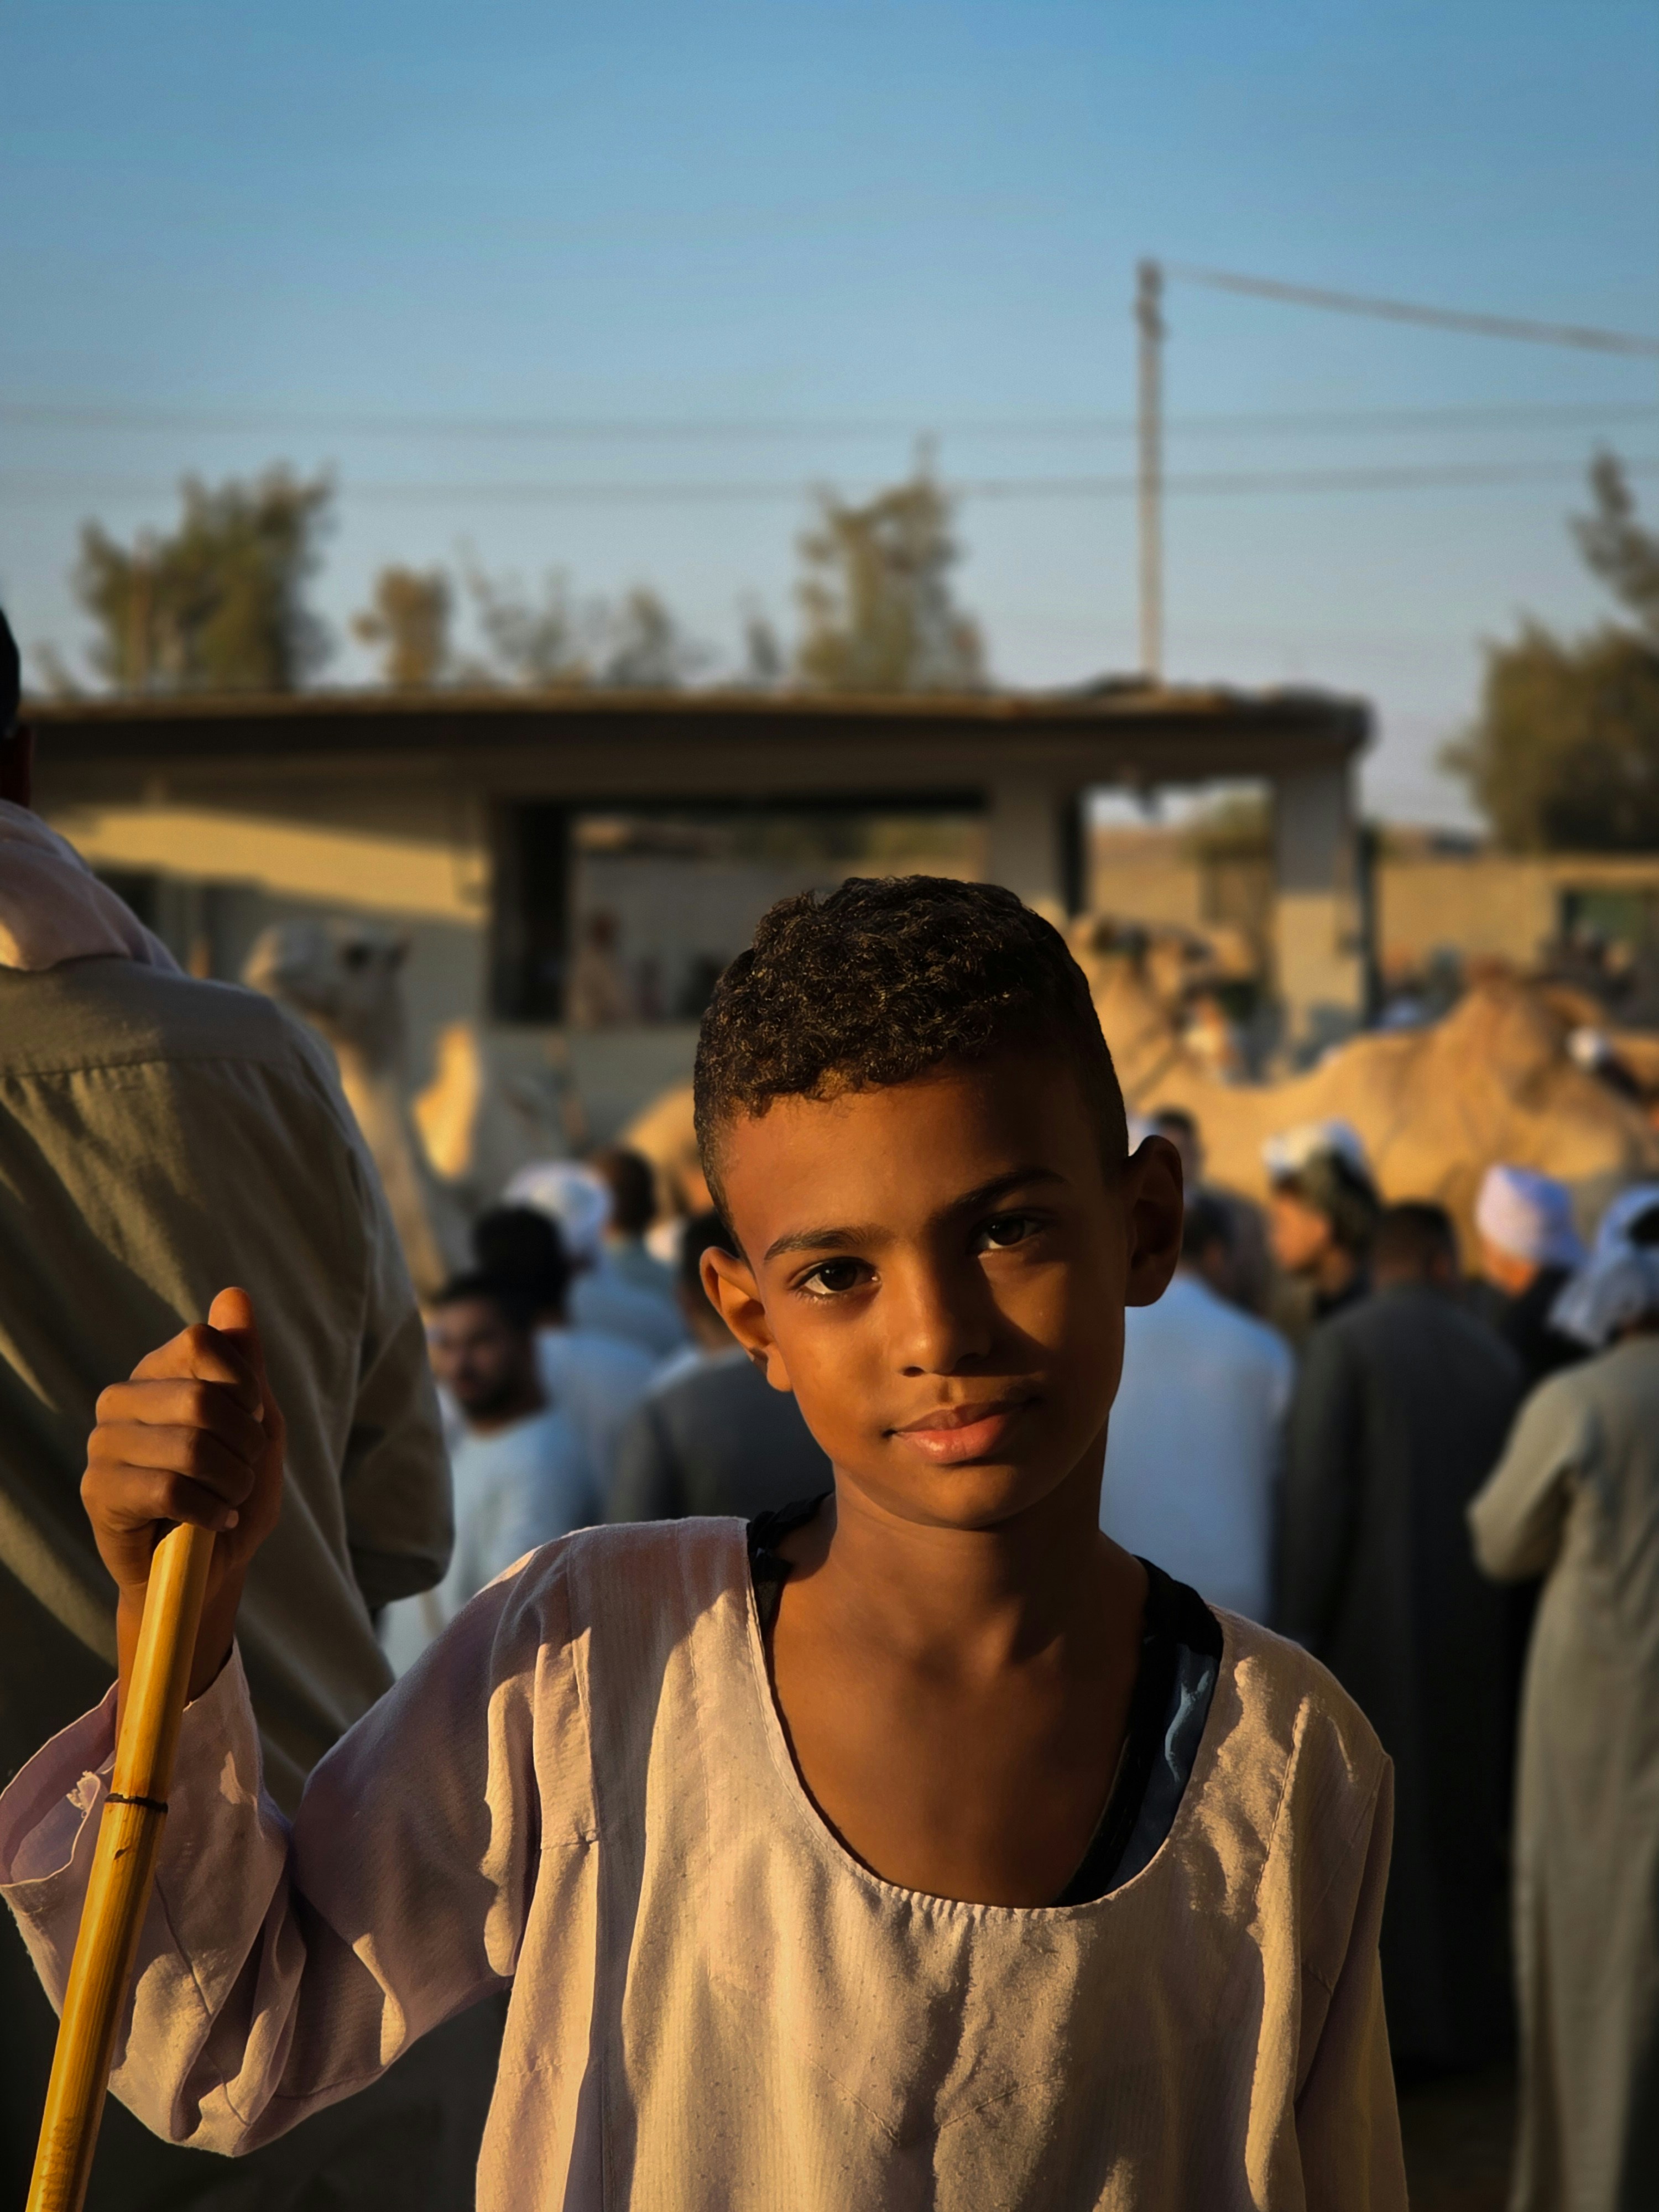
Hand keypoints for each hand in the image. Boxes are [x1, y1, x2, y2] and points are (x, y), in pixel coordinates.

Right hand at [82, 1287, 284, 1701]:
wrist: (211, 1567)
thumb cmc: (234, 1489)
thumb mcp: (256, 1423)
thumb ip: (246, 1361)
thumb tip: (233, 1294)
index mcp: (158, 1371)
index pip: (202, 1343)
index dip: (244, 1385)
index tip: (253, 1420)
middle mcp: (121, 1399)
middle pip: (200, 1397)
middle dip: (244, 1443)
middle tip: (245, 1473)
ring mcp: (103, 1445)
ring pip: (187, 1446)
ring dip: (231, 1481)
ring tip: (229, 1499)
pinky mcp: (98, 1492)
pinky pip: (169, 1490)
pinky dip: (209, 1509)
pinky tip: (213, 1521)